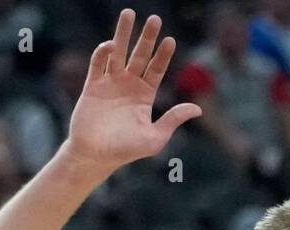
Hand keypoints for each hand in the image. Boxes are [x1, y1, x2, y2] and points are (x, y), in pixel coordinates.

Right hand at [64, 9, 200, 172]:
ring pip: (118, 52)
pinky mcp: (92, 85)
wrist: (96, 156)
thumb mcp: (155, 137)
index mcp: (145, 95)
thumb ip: (173, 120)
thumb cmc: (126, 150)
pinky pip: (98, 63)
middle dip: (147, 37)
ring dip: (123, 33)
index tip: (170, 40)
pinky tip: (112, 45)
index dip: (163, 55)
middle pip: (140, 55)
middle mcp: (128, 85)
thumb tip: (198, 109)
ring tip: (129, 13)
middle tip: (155, 19)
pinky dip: (103, 53)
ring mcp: (110, 83)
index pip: (156, 69)